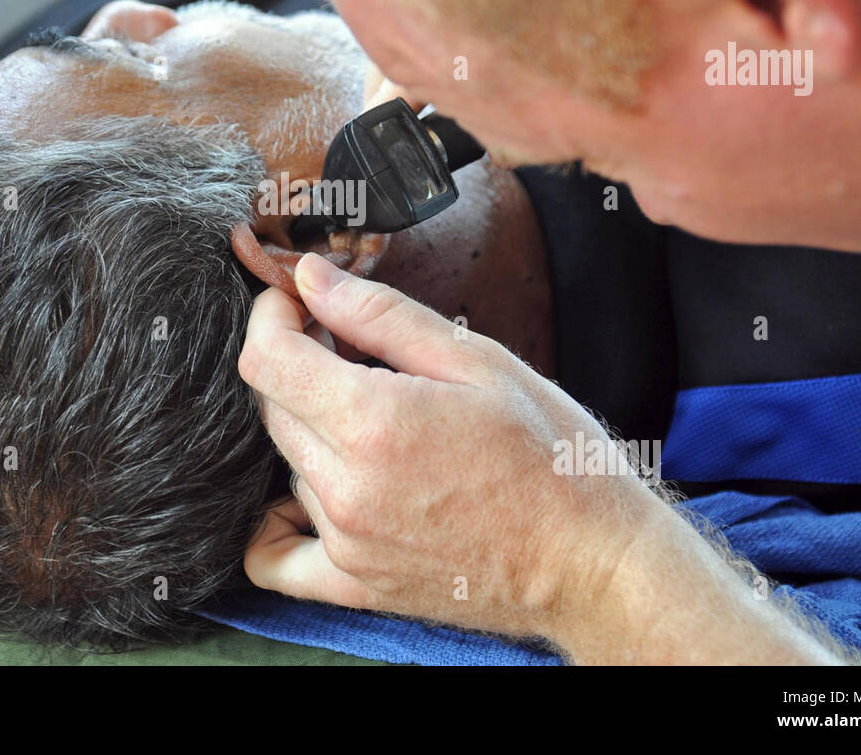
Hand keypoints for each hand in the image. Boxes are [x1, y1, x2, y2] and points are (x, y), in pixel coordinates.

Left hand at [237, 250, 665, 643]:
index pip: (266, 358)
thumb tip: (310, 276)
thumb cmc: (552, 456)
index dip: (272, 317)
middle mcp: (345, 487)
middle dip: (300, 365)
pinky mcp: (355, 584)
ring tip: (379, 419)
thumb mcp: (477, 360)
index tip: (296, 303)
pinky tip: (317, 489)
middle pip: (274, 407)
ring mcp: (346, 542)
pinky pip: (275, 556)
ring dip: (314, 430)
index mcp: (372, 422)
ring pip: (289, 463)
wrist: (594, 561)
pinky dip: (279, 519)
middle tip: (352, 352)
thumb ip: (380, 314)